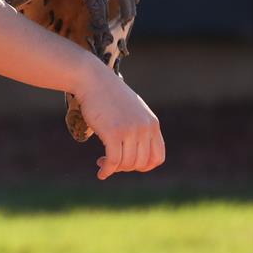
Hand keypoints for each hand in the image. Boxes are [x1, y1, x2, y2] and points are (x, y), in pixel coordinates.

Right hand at [70, 64, 164, 180]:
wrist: (94, 80)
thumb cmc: (110, 96)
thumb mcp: (133, 111)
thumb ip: (139, 128)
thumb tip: (137, 153)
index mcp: (152, 124)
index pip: (158, 157)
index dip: (144, 166)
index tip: (129, 164)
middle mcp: (144, 128)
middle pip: (141, 163)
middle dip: (126, 168)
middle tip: (112, 163)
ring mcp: (130, 130)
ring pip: (127, 164)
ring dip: (114, 168)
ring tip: (103, 163)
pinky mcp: (113, 132)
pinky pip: (113, 161)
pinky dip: (107, 170)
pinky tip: (101, 172)